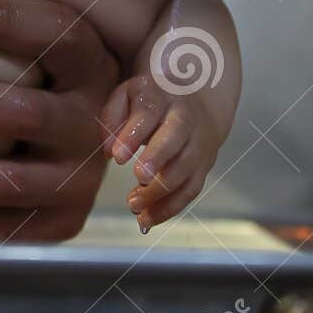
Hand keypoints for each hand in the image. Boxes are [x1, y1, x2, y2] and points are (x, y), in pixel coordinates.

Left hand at [0, 0, 116, 240]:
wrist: (60, 126)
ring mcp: (81, 175)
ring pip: (19, 181)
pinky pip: (12, 235)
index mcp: (90, 59)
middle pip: (32, 112)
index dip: (11, 23)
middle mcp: (94, 120)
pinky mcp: (60, 221)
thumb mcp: (14, 3)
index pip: (59, 34)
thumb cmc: (14, 53)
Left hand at [101, 75, 226, 231]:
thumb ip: (112, 116)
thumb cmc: (153, 99)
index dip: (133, 135)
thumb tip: (108, 151)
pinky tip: (148, 219)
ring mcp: (198, 144)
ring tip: (134, 206)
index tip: (118, 157)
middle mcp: (184, 120)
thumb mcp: (128, 93)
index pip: (148, 114)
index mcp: (161, 98)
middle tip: (139, 178)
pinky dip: (170, 207)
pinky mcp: (204, 166)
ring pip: (185, 170)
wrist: (202, 97)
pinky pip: (191, 190)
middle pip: (174, 140)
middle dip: (158, 159)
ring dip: (161, 192)